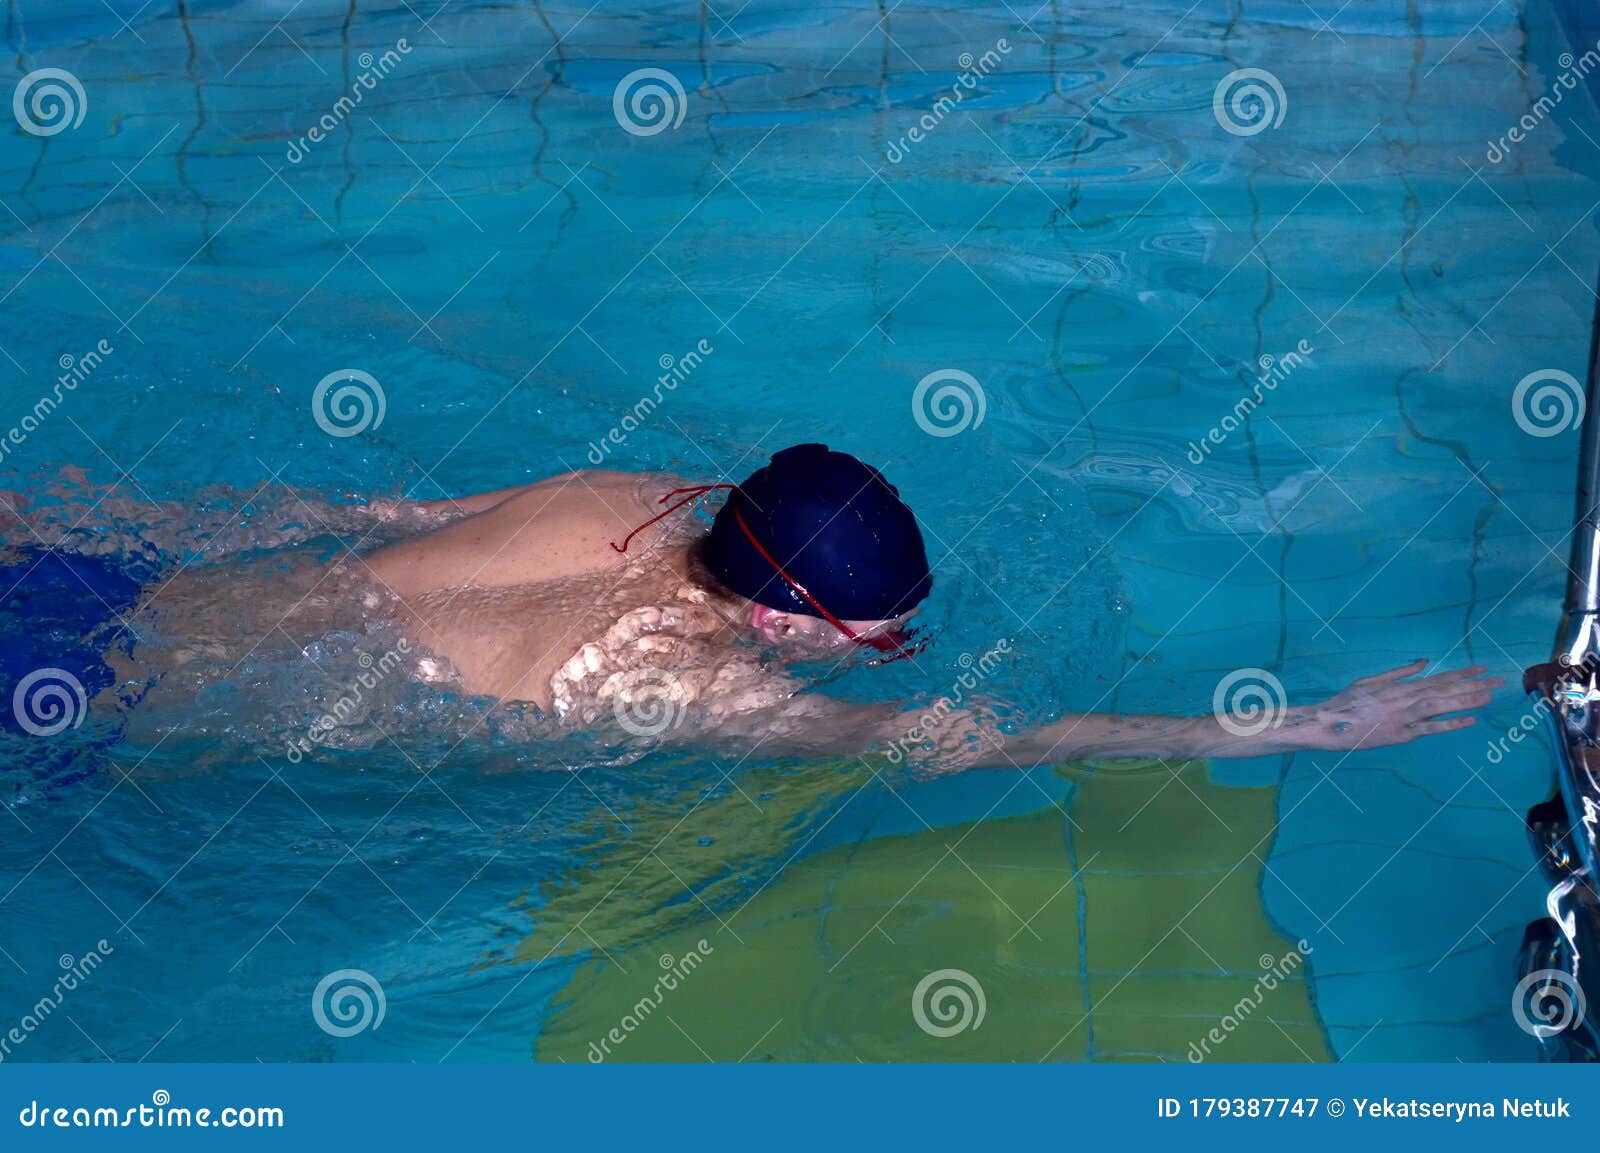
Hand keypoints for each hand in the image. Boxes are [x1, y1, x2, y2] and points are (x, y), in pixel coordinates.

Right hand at [1310, 660, 1502, 750]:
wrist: (1327, 723)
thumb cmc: (1345, 703)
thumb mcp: (1370, 681)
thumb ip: (1399, 673)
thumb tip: (1423, 662)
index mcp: (1399, 686)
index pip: (1437, 678)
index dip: (1461, 674)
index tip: (1482, 669)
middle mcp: (1405, 698)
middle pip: (1445, 690)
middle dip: (1474, 685)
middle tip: (1500, 681)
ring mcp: (1404, 715)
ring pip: (1440, 704)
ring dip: (1466, 700)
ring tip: (1489, 696)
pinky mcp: (1400, 733)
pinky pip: (1429, 727)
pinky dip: (1450, 723)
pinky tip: (1469, 720)